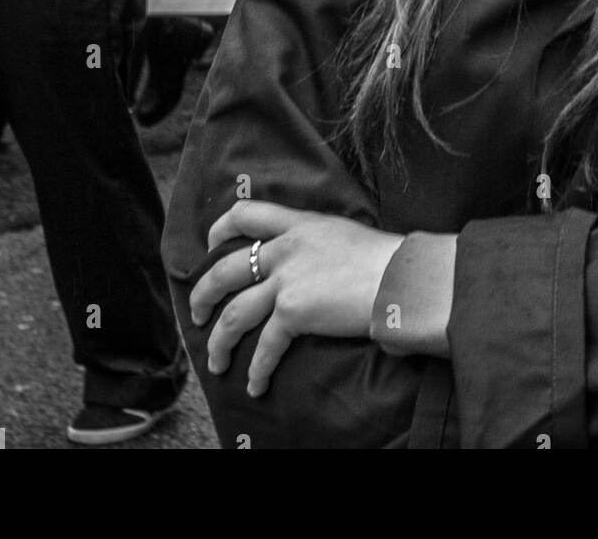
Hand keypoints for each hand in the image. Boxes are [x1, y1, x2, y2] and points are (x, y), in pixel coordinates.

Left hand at [189, 200, 403, 396]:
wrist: (400, 277)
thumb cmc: (386, 259)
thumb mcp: (343, 235)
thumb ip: (318, 245)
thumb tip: (314, 267)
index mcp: (299, 223)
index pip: (246, 213)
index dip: (219, 231)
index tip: (210, 248)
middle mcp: (286, 248)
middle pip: (224, 269)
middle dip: (203, 295)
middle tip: (197, 314)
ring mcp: (287, 279)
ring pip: (234, 312)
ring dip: (220, 341)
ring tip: (216, 361)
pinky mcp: (294, 311)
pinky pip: (265, 345)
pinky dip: (257, 369)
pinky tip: (256, 384)